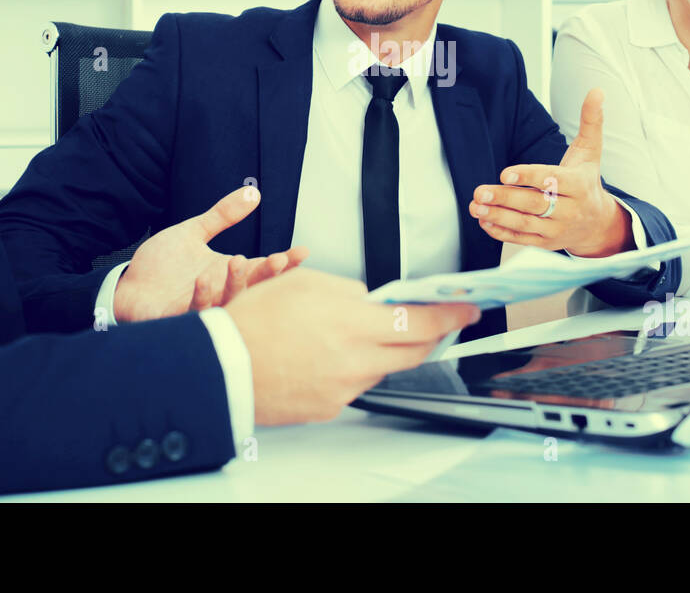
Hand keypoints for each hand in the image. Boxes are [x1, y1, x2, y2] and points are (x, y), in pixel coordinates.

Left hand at [113, 185, 308, 322]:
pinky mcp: (178, 320)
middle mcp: (220, 294)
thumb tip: (253, 192)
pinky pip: (196, 313)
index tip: (303, 251)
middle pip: (253, 290)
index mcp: (227, 274)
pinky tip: (203, 278)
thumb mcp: (192, 233)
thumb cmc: (161, 266)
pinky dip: (202, 296)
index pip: (263, 270)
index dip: (284, 263)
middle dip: (268, 277)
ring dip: (236, 284)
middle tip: (278, 260)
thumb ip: (222, 215)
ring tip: (238, 259)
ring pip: (228, 303)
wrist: (127, 288)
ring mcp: (202, 309)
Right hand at [226, 269, 480, 424]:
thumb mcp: (306, 282)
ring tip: (360, 334)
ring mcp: (344, 389)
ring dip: (386, 351)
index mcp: (353, 324)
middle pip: (414, 352)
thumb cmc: (255, 322)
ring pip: (384, 368)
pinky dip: (355, 368)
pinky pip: (356, 385)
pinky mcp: (330, 407)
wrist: (222, 366)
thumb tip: (371, 301)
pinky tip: (331, 356)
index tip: (467, 310)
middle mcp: (355, 361)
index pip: (422, 323)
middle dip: (431, 336)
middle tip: (437, 323)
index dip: (452, 316)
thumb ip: (349, 290)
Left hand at [469, 88, 632, 256]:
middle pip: (534, 204)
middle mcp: (570, 209)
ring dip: (498, 216)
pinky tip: (485, 222)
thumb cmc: (587, 180)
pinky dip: (502, 233)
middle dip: (505, 198)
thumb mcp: (590, 152)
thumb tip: (596, 91)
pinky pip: (522, 240)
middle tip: (480, 191)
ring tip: (476, 206)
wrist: (598, 223)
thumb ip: (591, 122)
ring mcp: (558, 229)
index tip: (505, 173)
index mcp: (579, 185)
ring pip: (526, 224)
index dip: (528, 176)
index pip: (551, 180)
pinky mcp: (547, 243)